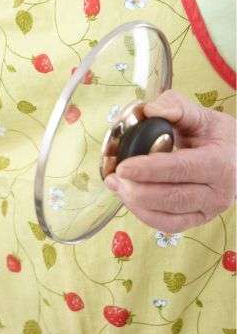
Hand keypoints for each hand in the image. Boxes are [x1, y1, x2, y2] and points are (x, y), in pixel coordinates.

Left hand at [105, 90, 236, 231]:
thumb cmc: (218, 136)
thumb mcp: (203, 116)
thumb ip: (177, 108)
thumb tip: (149, 110)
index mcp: (220, 164)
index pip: (181, 169)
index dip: (149, 169)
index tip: (123, 166)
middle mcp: (218, 193)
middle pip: (173, 197)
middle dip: (138, 190)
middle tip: (114, 177)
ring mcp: (209, 211)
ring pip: (169, 217)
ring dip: (137, 204)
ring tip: (116, 185)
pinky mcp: (198, 220)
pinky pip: (169, 225)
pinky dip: (144, 214)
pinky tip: (128, 197)